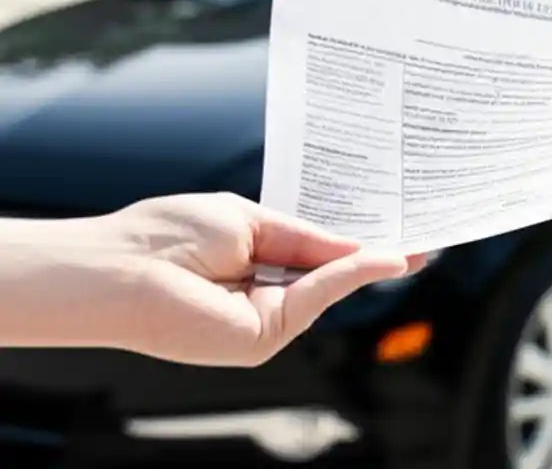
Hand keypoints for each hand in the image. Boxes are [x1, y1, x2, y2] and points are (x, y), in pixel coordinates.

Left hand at [103, 192, 421, 366]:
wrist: (120, 269)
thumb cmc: (166, 236)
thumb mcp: (252, 222)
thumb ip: (308, 239)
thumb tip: (362, 247)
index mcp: (255, 261)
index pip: (317, 252)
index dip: (356, 239)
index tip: (398, 227)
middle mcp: (263, 294)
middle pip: (330, 272)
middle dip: (376, 254)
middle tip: (425, 238)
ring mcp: (265, 320)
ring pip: (330, 286)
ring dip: (371, 263)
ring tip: (414, 244)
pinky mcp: (263, 337)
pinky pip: (317, 299)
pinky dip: (351, 276)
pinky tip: (384, 258)